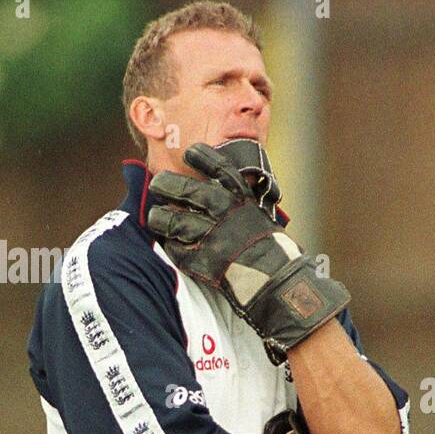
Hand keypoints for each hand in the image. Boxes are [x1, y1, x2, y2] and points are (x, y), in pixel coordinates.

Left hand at [147, 140, 348, 362]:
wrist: (278, 281)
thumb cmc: (271, 249)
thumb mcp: (258, 217)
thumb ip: (238, 204)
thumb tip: (215, 191)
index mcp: (241, 199)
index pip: (218, 168)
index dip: (201, 156)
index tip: (189, 152)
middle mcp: (225, 213)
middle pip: (186, 190)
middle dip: (166, 184)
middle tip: (158, 183)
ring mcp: (212, 237)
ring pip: (172, 221)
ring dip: (159, 217)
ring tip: (156, 216)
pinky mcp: (202, 261)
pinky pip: (175, 249)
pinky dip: (170, 244)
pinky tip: (170, 241)